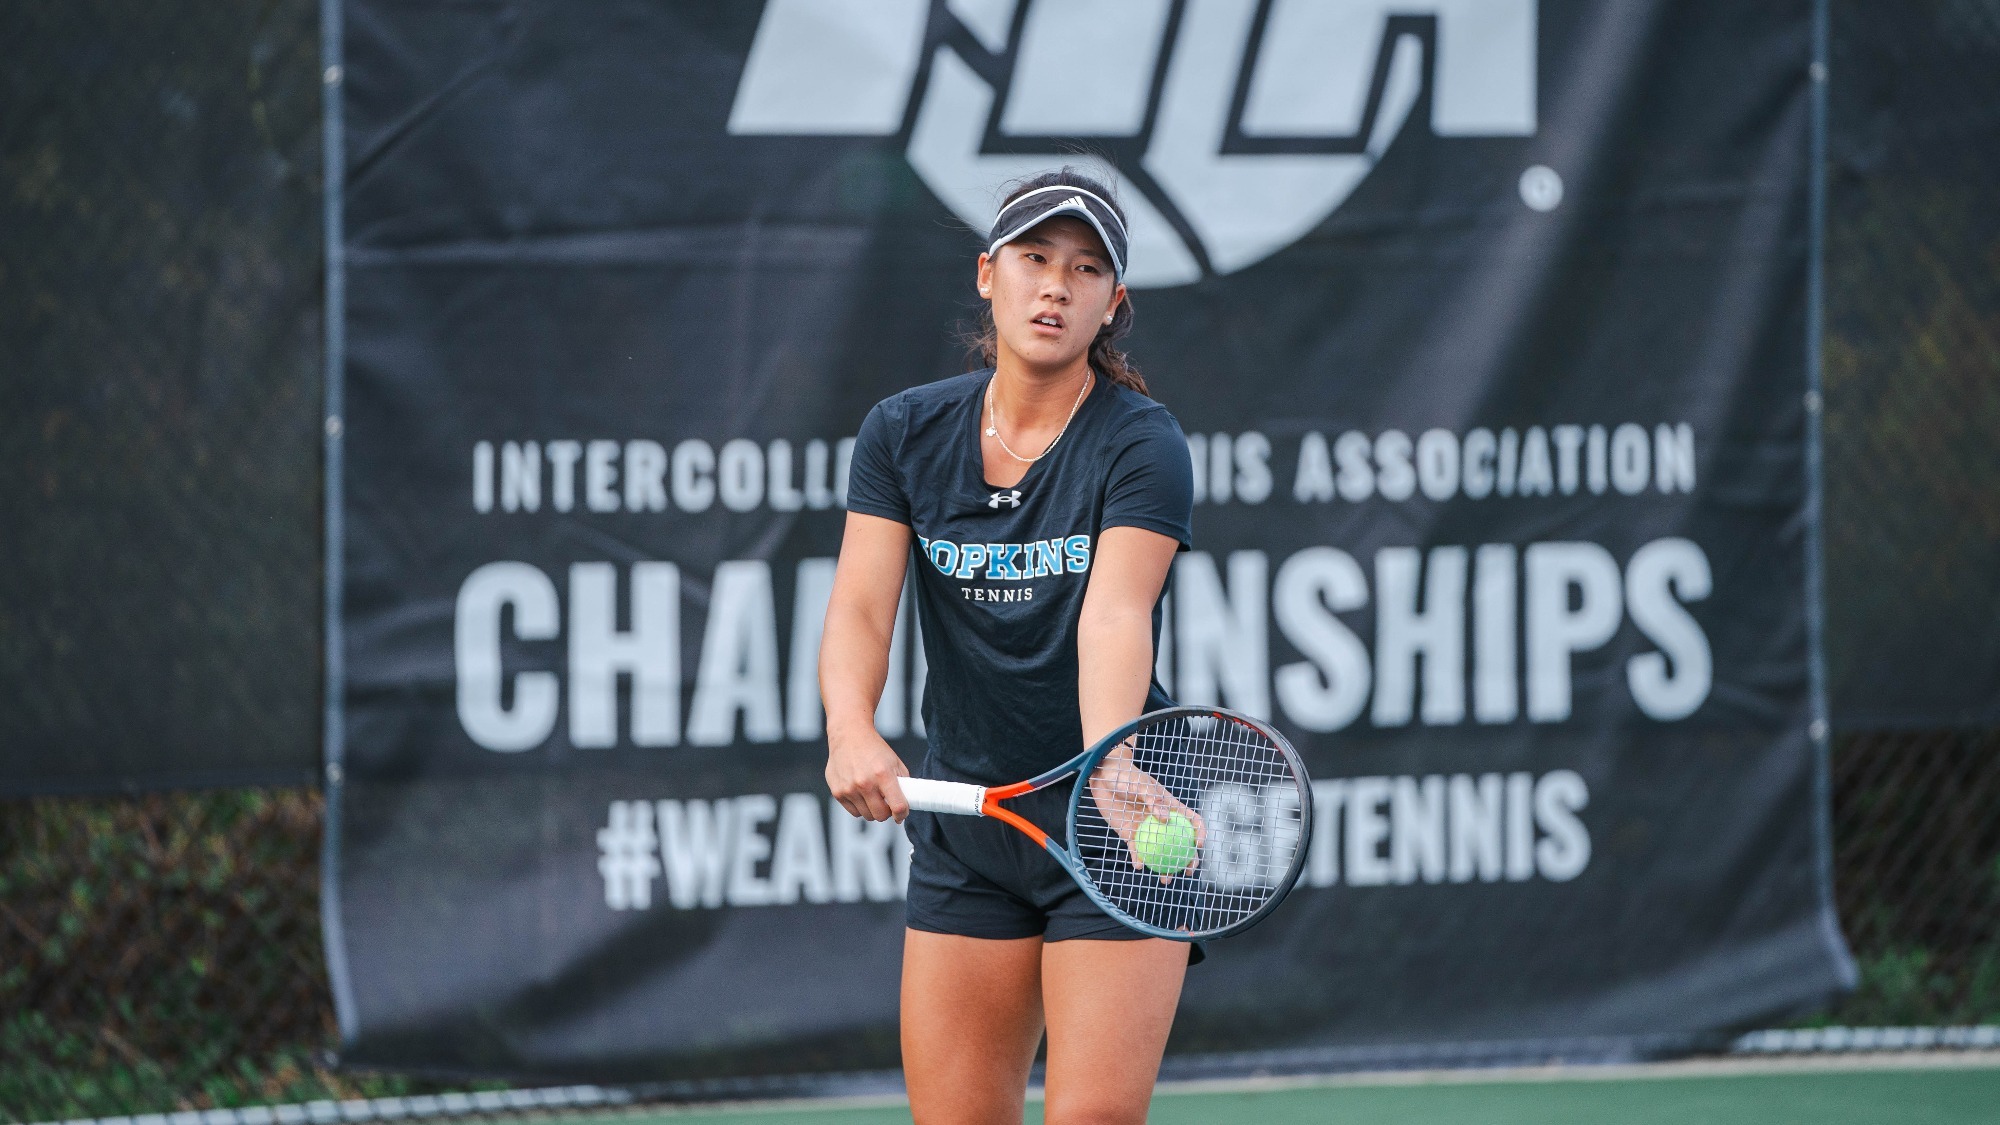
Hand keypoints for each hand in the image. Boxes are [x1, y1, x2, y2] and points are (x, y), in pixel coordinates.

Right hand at [826, 723, 910, 822]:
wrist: (849, 736)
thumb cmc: (874, 749)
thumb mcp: (895, 762)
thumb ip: (903, 783)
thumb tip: (908, 803)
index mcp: (883, 775)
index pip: (897, 806)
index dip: (902, 814)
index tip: (901, 814)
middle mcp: (865, 783)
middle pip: (880, 816)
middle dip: (886, 813)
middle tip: (886, 804)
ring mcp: (849, 789)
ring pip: (866, 816)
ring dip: (872, 810)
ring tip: (873, 796)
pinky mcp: (837, 792)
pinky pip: (853, 812)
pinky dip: (859, 807)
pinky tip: (860, 793)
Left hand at [1087, 742, 1205, 878]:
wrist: (1103, 779)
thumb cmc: (1126, 777)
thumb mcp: (1140, 784)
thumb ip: (1152, 799)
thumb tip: (1166, 818)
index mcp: (1171, 808)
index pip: (1192, 821)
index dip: (1199, 833)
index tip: (1198, 844)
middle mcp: (1162, 822)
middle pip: (1181, 843)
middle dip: (1188, 860)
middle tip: (1187, 871)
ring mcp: (1147, 830)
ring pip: (1161, 852)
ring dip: (1165, 868)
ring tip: (1165, 879)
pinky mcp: (1131, 835)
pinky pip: (1137, 851)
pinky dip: (1139, 859)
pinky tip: (1138, 866)